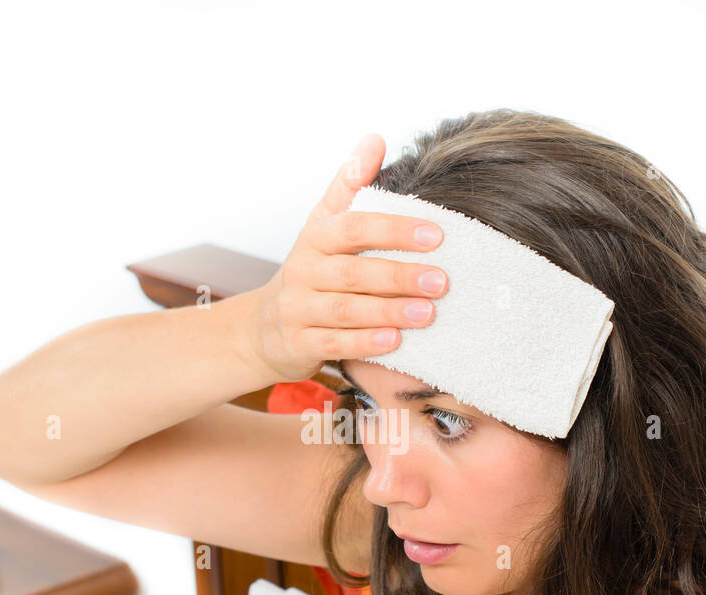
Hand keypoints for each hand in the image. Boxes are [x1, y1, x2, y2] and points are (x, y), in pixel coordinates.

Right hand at [242, 131, 449, 382]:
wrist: (263, 328)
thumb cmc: (311, 271)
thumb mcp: (323, 225)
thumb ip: (349, 186)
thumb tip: (376, 139)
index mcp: (315, 238)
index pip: (354, 227)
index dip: (395, 229)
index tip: (437, 235)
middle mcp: (302, 271)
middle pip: (354, 271)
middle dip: (399, 275)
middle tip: (442, 281)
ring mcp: (298, 309)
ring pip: (346, 310)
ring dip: (389, 311)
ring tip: (428, 313)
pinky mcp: (299, 344)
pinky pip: (334, 344)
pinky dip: (365, 343)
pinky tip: (396, 342)